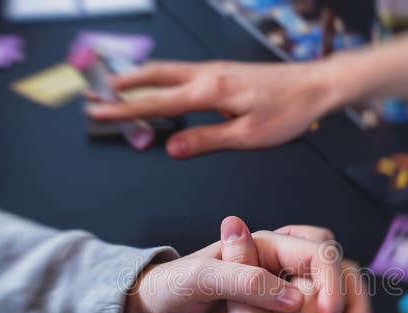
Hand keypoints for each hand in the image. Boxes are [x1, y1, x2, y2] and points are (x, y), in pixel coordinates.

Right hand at [86, 60, 337, 158]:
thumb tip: (169, 146)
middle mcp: (207, 75)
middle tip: (92, 95)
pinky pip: (180, 73)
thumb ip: (205, 140)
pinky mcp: (222, 73)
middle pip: (152, 78)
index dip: (124, 110)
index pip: (156, 103)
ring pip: (165, 71)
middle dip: (119, 87)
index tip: (97, 114)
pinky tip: (156, 84)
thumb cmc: (288, 112)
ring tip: (112, 86)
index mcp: (210, 92)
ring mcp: (214, 71)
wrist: (315, 87)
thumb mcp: (247, 136)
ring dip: (136, 78)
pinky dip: (158, 78)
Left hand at [123, 220, 370, 312]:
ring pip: (331, 310)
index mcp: (267, 247)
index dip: (332, 286)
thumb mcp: (201, 280)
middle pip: (339, 278)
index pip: (322, 255)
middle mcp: (281, 269)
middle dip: (352, 309)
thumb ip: (244, 281)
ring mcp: (281, 299)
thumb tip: (296, 298)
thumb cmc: (167, 291)